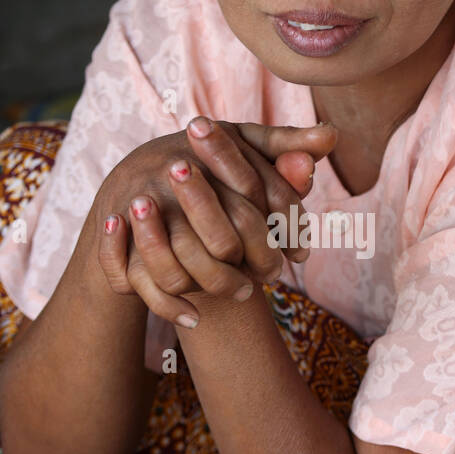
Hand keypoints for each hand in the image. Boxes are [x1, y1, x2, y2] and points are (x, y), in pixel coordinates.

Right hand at [96, 117, 336, 325]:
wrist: (132, 179)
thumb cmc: (203, 162)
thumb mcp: (243, 146)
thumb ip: (284, 144)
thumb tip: (331, 135)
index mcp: (207, 148)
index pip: (262, 192)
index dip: (288, 226)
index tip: (302, 253)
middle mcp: (173, 176)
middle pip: (229, 234)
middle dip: (259, 260)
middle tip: (274, 276)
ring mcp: (146, 210)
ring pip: (189, 265)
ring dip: (221, 285)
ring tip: (244, 293)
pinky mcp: (122, 241)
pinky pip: (148, 285)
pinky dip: (173, 307)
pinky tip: (197, 318)